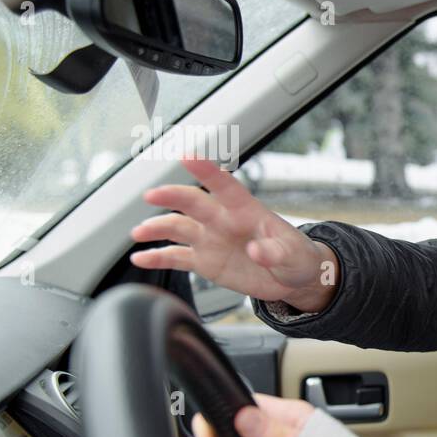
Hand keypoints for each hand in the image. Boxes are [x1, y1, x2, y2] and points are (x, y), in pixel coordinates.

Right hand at [130, 156, 339, 311]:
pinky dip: (157, 258)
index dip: (207, 171)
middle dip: (172, 197)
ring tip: (138, 233)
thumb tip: (257, 251)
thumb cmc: (298, 257)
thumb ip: (276, 251)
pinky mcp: (205, 261)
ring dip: (157, 228)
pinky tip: (140, 257)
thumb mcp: (294, 255)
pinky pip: (176, 257)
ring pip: (178, 228)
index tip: (188, 157)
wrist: (294, 278)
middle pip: (194, 203)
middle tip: (152, 195)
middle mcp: (223, 221)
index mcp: (247, 211)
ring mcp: (211, 239)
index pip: (225, 186)